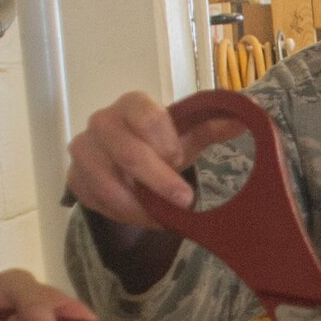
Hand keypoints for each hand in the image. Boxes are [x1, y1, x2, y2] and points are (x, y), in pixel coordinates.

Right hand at [66, 91, 240, 227]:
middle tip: (184, 201)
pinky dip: (122, 214)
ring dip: (140, 205)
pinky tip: (141, 216)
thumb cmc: (159, 142)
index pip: (145, 114)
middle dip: (158, 180)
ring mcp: (84, 150)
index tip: (180, 158)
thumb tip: (245, 119)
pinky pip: (96, 201)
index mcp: (132, 104)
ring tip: (162, 216)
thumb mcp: (187, 133)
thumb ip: (212, 125)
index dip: (164, 140)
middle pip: (127, 152)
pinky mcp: (75, 177)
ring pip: (107, 183)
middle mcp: (102, 122)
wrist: (125, 161)